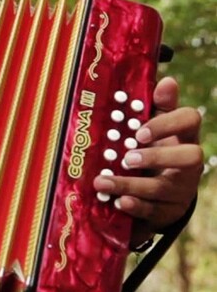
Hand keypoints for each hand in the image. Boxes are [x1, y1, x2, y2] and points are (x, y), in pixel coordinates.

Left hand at [93, 77, 202, 245]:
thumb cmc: (151, 149)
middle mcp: (189, 162)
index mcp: (184, 135)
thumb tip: (165, 80)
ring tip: (102, 181)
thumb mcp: (152, 127)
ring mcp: (182, 189)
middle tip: (127, 157)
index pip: (190, 120)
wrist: (155, 193)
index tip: (140, 131)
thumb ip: (156, 106)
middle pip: (190, 157)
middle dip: (157, 157)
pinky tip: (119, 202)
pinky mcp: (169, 211)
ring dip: (130, 184)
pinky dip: (135, 207)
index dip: (167, 124)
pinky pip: (155, 211)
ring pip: (163, 188)